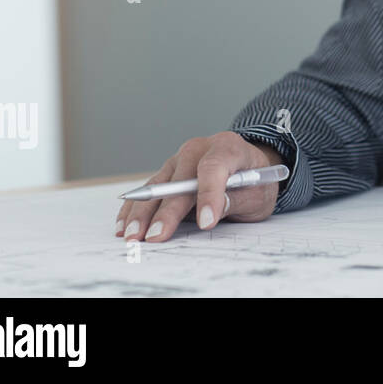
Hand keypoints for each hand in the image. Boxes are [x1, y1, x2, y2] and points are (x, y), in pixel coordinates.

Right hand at [115, 133, 285, 243]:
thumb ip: (237, 200)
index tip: (206, 222)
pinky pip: (148, 189)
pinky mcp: (167, 172)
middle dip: (168, 210)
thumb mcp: (258, 194)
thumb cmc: (255, 182)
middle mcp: (200, 148)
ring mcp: (180, 159)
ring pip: (158, 185)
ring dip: (143, 212)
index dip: (209, 195)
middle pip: (180, 179)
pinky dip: (135, 208)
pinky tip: (124, 225)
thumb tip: (211, 212)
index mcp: (229, 147)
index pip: (214, 168)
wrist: (249, 168)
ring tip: (133, 236)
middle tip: (157, 236)